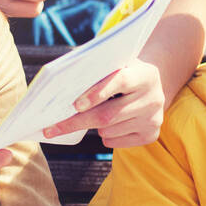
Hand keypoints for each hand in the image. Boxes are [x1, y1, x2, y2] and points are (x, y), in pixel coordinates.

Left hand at [42, 60, 164, 147]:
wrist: (150, 85)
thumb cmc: (122, 71)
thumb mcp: (115, 64)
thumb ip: (94, 69)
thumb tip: (60, 82)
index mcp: (145, 74)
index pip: (121, 81)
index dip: (97, 93)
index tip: (75, 104)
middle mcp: (154, 98)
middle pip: (108, 114)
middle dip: (76, 122)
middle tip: (51, 129)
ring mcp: (154, 119)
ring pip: (108, 130)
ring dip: (93, 126)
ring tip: (94, 113)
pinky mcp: (151, 135)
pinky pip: (115, 141)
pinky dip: (104, 135)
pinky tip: (110, 123)